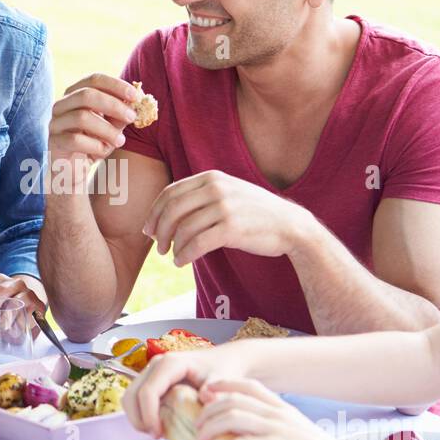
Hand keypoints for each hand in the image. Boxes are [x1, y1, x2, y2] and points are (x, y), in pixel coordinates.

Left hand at [0, 273, 47, 337]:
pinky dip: (20, 323)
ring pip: (15, 302)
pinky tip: (16, 331)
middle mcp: (13, 282)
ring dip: (6, 316)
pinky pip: (28, 313)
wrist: (32, 301)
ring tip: (1, 328)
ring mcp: (27, 292)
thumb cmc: (7, 304)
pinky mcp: (38, 304)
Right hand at [48, 73, 139, 170]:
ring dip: (107, 129)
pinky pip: (75, 140)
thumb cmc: (93, 145)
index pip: (94, 80)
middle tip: (132, 117)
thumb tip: (135, 101)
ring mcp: (55, 123)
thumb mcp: (111, 127)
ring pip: (81, 117)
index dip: (115, 85)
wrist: (74, 171)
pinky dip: (94, 145)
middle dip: (113, 105)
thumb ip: (120, 113)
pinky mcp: (54, 142)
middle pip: (86, 95)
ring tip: (120, 141)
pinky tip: (104, 152)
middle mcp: (61, 105)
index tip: (136, 96)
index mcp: (75, 95)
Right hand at [122, 347, 244, 436]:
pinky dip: (141, 415)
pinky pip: (136, 400)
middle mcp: (155, 366)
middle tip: (156, 435)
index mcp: (169, 364)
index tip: (158, 433)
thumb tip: (206, 399)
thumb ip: (215, 391)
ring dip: (138, 418)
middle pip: (132, 395)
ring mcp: (151, 373)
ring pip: (130, 398)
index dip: (149, 415)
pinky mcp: (151, 382)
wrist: (222, 360)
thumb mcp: (222, 379)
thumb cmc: (221, 368)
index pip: (148, 391)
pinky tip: (158, 425)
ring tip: (156, 432)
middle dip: (139, 419)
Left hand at [142, 170, 309, 266]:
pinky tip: (182, 261)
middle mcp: (216, 189)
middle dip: (159, 230)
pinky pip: (197, 244)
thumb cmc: (255, 213)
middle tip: (157, 246)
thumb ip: (201, 197)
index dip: (154, 212)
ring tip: (172, 256)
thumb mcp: (228, 193)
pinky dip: (185, 255)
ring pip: (183, 228)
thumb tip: (166, 214)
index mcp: (212, 178)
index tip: (149, 228)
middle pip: (172, 209)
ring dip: (172, 246)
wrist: (290, 226)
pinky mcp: (232, 228)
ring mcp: (224, 207)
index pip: (170, 192)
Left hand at [194, 377, 336, 439]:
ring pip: (231, 417)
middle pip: (232, 400)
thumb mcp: (296, 435)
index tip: (205, 393)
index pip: (248, 385)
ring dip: (209, 428)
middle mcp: (278, 413)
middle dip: (207, 410)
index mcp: (282, 408)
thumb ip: (274, 431)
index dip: (223, 385)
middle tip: (196, 426)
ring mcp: (277, 429)